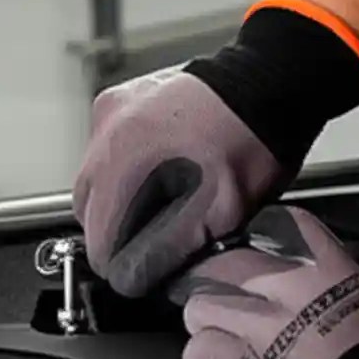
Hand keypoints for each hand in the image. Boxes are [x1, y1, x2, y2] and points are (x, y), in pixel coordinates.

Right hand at [73, 0, 358, 297]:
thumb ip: (165, 250)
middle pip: (88, 209)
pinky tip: (158, 170)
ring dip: (116, 200)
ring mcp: (110, 112)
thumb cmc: (252, 141)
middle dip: (116, 231)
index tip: (143, 270)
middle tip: (154, 241)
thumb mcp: (217, 212)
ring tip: (159, 204)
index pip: (97, 238)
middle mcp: (105, 133)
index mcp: (123, 161)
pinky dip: (124, 168)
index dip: (120, 264)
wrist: (270, 80)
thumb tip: (128, 278)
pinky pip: (106, 149)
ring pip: (93, 178)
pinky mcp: (121, 100)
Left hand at [174, 205, 358, 358]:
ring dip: (207, 325)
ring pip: (199, 307)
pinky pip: (196, 354)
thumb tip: (316, 292)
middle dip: (219, 282)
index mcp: (330, 270)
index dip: (262, 240)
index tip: (258, 258)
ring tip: (221, 343)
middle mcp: (285, 288)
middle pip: (224, 262)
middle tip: (224, 300)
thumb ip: (335, 290)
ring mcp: (253, 326)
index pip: (282, 225)